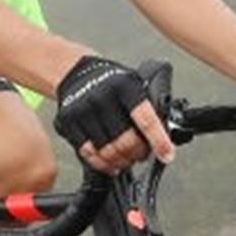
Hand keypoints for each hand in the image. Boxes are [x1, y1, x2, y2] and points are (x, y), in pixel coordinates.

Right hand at [53, 56, 176, 174]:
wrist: (76, 72)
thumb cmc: (111, 82)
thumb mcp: (134, 84)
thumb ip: (148, 107)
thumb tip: (165, 137)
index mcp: (125, 85)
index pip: (146, 119)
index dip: (159, 141)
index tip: (167, 155)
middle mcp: (102, 96)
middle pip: (125, 141)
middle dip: (138, 154)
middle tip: (141, 155)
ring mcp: (83, 109)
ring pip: (107, 151)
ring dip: (121, 161)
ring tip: (126, 160)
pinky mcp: (68, 122)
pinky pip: (88, 153)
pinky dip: (102, 164)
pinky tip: (110, 163)